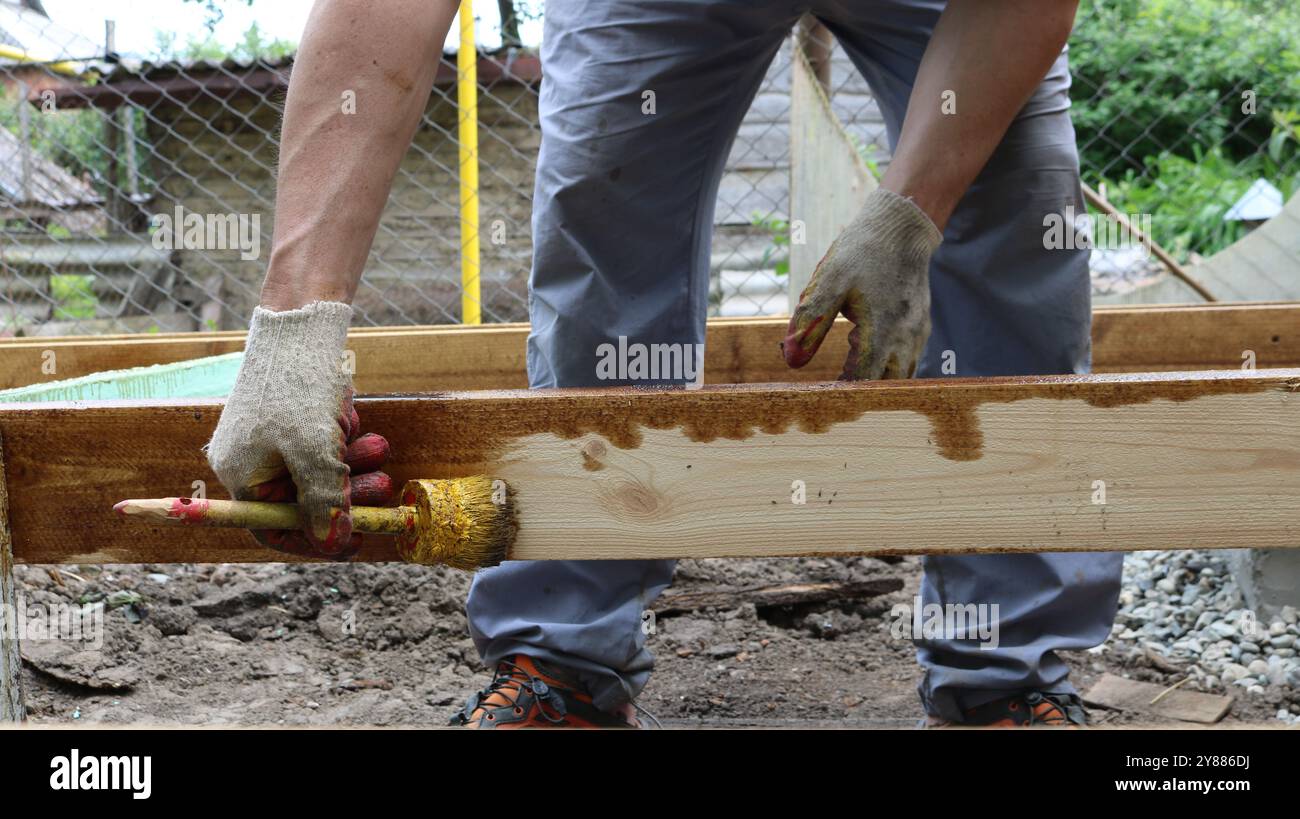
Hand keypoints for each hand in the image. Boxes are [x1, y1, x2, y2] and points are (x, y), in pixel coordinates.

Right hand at [206, 301, 391, 559]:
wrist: (302, 323)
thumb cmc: (300, 388)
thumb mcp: (316, 452)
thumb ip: (325, 501)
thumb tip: (333, 546)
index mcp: (242, 474)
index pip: (275, 528)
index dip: (318, 538)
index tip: (358, 540)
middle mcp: (251, 459)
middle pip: (304, 500)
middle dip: (349, 494)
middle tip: (385, 489)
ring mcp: (272, 436)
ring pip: (320, 470)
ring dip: (354, 465)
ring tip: (381, 449)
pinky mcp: (293, 416)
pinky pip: (322, 443)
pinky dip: (343, 438)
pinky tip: (353, 419)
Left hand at [782, 188, 942, 379]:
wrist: (901, 227)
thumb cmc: (861, 252)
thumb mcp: (828, 282)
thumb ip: (810, 322)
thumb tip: (792, 361)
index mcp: (881, 331)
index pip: (863, 380)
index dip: (842, 392)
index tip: (821, 394)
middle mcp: (906, 338)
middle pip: (887, 386)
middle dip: (862, 391)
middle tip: (834, 386)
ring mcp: (917, 333)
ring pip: (902, 376)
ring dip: (876, 378)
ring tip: (847, 364)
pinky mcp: (921, 325)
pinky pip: (908, 358)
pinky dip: (888, 363)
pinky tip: (863, 348)